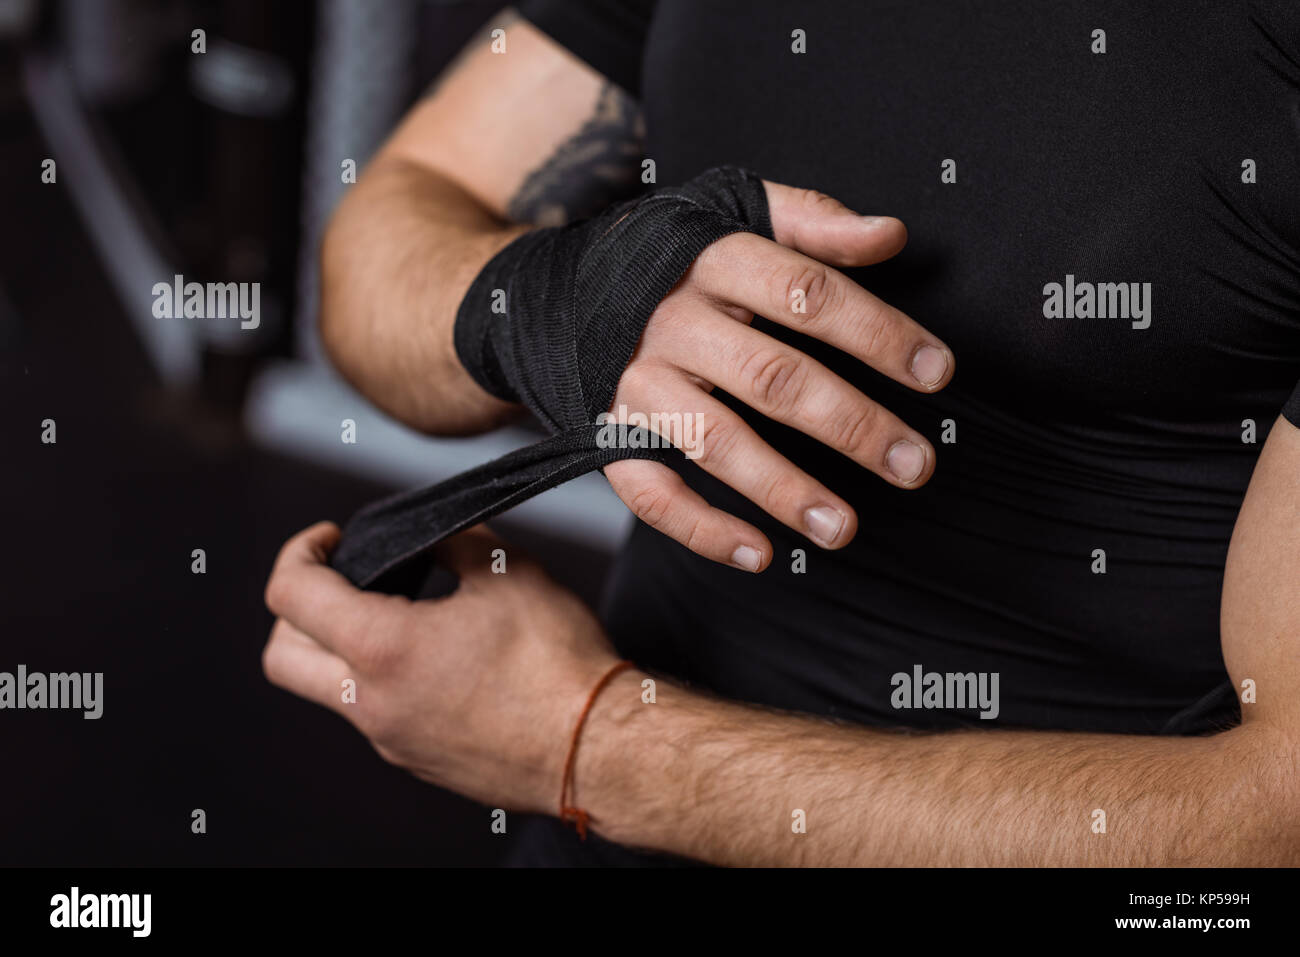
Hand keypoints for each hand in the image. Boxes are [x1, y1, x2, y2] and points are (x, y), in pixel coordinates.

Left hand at [261, 521, 621, 813]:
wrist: (597, 747)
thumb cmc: (558, 664)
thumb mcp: (508, 570)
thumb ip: (453, 539)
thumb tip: (431, 532)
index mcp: (382, 649)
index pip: (290, 595)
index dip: (300, 551)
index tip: (330, 538)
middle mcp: (372, 704)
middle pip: (282, 657)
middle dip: (296, 609)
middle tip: (340, 580)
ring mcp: (392, 740)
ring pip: (330, 691)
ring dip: (343, 647)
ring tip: (402, 614)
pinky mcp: (419, 761)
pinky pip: (377, 715)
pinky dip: (385, 679)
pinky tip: (440, 659)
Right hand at [605, 182, 951, 571]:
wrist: (549, 292)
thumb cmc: (665, 257)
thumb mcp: (731, 213)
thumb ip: (811, 223)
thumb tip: (892, 234)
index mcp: (712, 260)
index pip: (808, 293)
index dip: (877, 333)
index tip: (937, 372)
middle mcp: (672, 322)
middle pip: (772, 376)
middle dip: (851, 425)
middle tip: (915, 465)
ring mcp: (635, 383)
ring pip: (715, 440)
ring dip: (781, 488)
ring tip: (843, 528)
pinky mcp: (605, 434)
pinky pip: (650, 491)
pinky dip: (701, 529)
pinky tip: (759, 554)